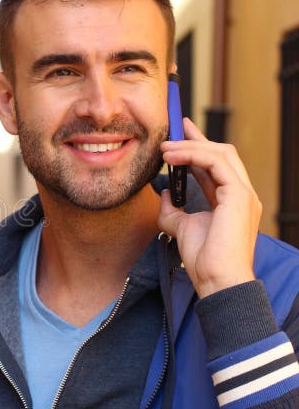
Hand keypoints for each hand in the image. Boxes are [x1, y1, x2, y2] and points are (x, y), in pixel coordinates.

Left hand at [157, 118, 260, 297]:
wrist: (217, 279)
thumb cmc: (204, 259)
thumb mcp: (181, 227)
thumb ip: (173, 210)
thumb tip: (164, 194)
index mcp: (231, 201)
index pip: (216, 165)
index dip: (198, 148)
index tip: (179, 137)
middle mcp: (241, 194)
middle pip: (222, 154)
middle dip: (197, 138)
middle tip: (174, 129)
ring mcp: (243, 193)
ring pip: (220, 154)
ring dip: (190, 146)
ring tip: (166, 147)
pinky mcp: (239, 195)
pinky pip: (216, 163)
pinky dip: (194, 155)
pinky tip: (173, 157)